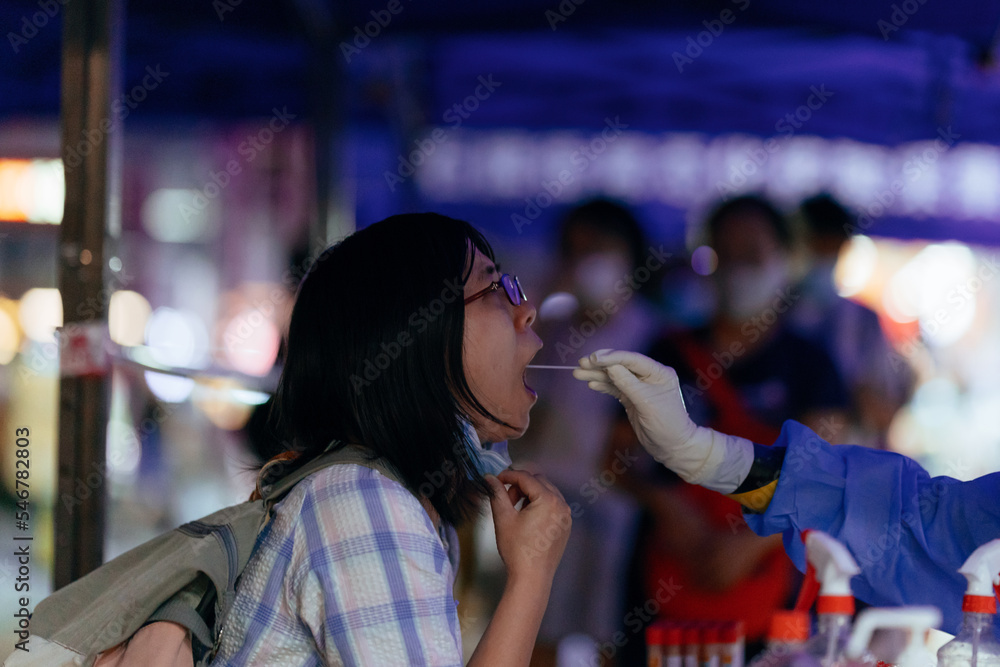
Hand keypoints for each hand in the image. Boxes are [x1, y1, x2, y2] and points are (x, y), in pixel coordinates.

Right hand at [485, 469, 570, 585]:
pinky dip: (540, 505)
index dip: (509, 475)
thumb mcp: (504, 518)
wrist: (532, 578)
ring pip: (547, 492)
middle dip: (520, 485)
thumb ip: (497, 494)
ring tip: (516, 510)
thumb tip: (489, 478)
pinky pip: (553, 506)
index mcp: (548, 500)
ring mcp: (566, 516)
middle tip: (506, 500)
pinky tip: (527, 519)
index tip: (496, 480)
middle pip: (538, 481)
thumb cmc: (517, 549)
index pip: (526, 477)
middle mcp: (562, 504)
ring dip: (530, 494)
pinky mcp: (565, 526)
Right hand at [572, 349, 753, 492]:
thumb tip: (611, 366)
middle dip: (600, 364)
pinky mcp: (632, 398)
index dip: (612, 357)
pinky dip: (603, 385)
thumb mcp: (647, 404)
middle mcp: (649, 376)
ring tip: (578, 373)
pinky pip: (615, 388)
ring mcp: (640, 387)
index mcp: (658, 372)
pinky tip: (591, 383)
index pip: (632, 359)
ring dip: (597, 375)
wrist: (674, 447)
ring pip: (615, 377)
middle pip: (621, 365)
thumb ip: (629, 384)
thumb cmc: (667, 425)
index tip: (594, 358)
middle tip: (582, 363)